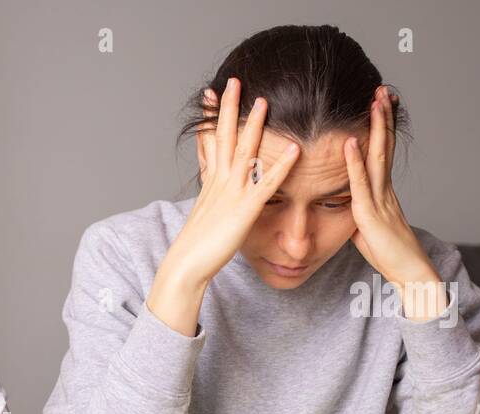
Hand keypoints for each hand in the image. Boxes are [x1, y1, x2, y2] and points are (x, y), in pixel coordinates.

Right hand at [147, 77, 301, 334]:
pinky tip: (294, 148)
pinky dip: (281, 165)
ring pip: (244, 152)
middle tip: (234, 81)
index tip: (213, 94)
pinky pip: (267, 183)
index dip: (212, 118)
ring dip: (255, 126)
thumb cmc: (195, 249)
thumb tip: (213, 194)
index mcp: (210, 184)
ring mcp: (231, 194)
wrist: (186, 266)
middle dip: (229, 108)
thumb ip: (212, 200)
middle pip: (224, 137)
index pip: (211, 142)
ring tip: (264, 101)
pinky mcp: (244, 210)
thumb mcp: (203, 217)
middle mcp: (219, 183)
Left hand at [344, 87, 446, 320]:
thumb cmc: (388, 253)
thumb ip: (356, 211)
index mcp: (382, 191)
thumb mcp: (366, 228)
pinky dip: (354, 161)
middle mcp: (384, 189)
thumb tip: (343, 203)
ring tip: (374, 101)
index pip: (381, 151)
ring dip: (375, 128)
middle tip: (381, 89)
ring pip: (377, 156)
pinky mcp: (370, 213)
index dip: (381, 127)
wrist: (410, 272)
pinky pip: (360, 183)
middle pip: (383, 145)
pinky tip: (350, 142)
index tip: (379, 104)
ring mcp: (379, 198)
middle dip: (382, 117)